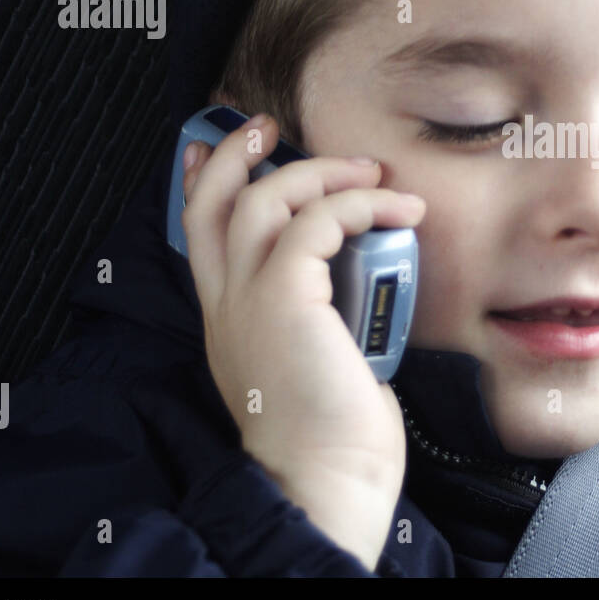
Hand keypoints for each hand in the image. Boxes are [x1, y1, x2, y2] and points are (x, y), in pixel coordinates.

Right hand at [180, 113, 423, 566]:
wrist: (324, 474)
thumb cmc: (331, 427)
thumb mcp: (310, 357)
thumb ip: (314, 312)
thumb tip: (358, 271)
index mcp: (228, 317)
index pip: (198, 233)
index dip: (199, 181)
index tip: (215, 145)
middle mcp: (227, 304)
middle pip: (210, 205)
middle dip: (233, 154)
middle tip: (266, 125)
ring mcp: (249, 299)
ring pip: (260, 201)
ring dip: (318, 172)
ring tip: (368, 170)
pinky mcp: (284, 297)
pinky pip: (318, 222)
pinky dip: (361, 204)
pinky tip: (399, 210)